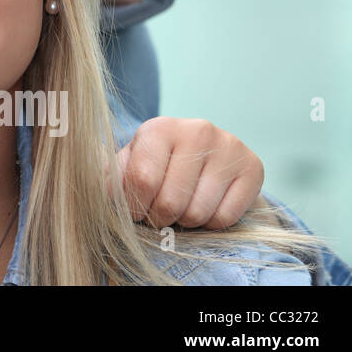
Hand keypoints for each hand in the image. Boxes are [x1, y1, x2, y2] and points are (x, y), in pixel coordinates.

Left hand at [113, 117, 263, 228]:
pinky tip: (204, 207)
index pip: (142, 180)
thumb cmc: (158, 162)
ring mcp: (229, 147)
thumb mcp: (130, 163)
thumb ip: (111, 177)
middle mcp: (197, 130)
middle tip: (158, 212)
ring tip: (180, 208)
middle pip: (170, 202)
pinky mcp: (253, 168)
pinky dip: (210, 223)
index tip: (135, 210)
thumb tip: (99, 193)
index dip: (135, 206)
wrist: (205, 154)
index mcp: (160, 127)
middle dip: (159, 217)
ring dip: (184, 222)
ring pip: (198, 213)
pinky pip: (225, 218)